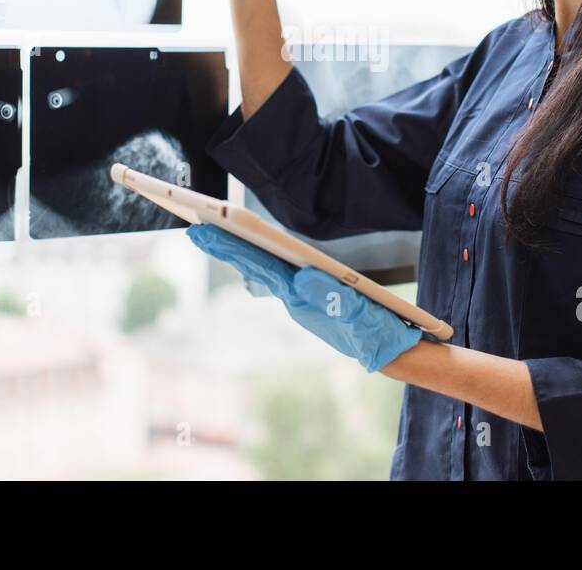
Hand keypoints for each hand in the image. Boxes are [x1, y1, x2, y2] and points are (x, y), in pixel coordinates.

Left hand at [186, 224, 422, 371]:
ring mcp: (301, 299)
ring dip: (240, 253)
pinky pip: (279, 276)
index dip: (232, 247)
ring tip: (214, 236)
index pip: (261, 266)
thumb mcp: (358, 314)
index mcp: (302, 299)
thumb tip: (303, 276)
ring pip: (264, 271)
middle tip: (195, 229)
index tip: (204, 232)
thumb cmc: (375, 332)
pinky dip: (261, 262)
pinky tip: (252, 254)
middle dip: (226, 247)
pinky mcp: (310, 300)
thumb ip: (333, 296)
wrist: (386, 352)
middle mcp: (295, 298)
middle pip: (255, 267)